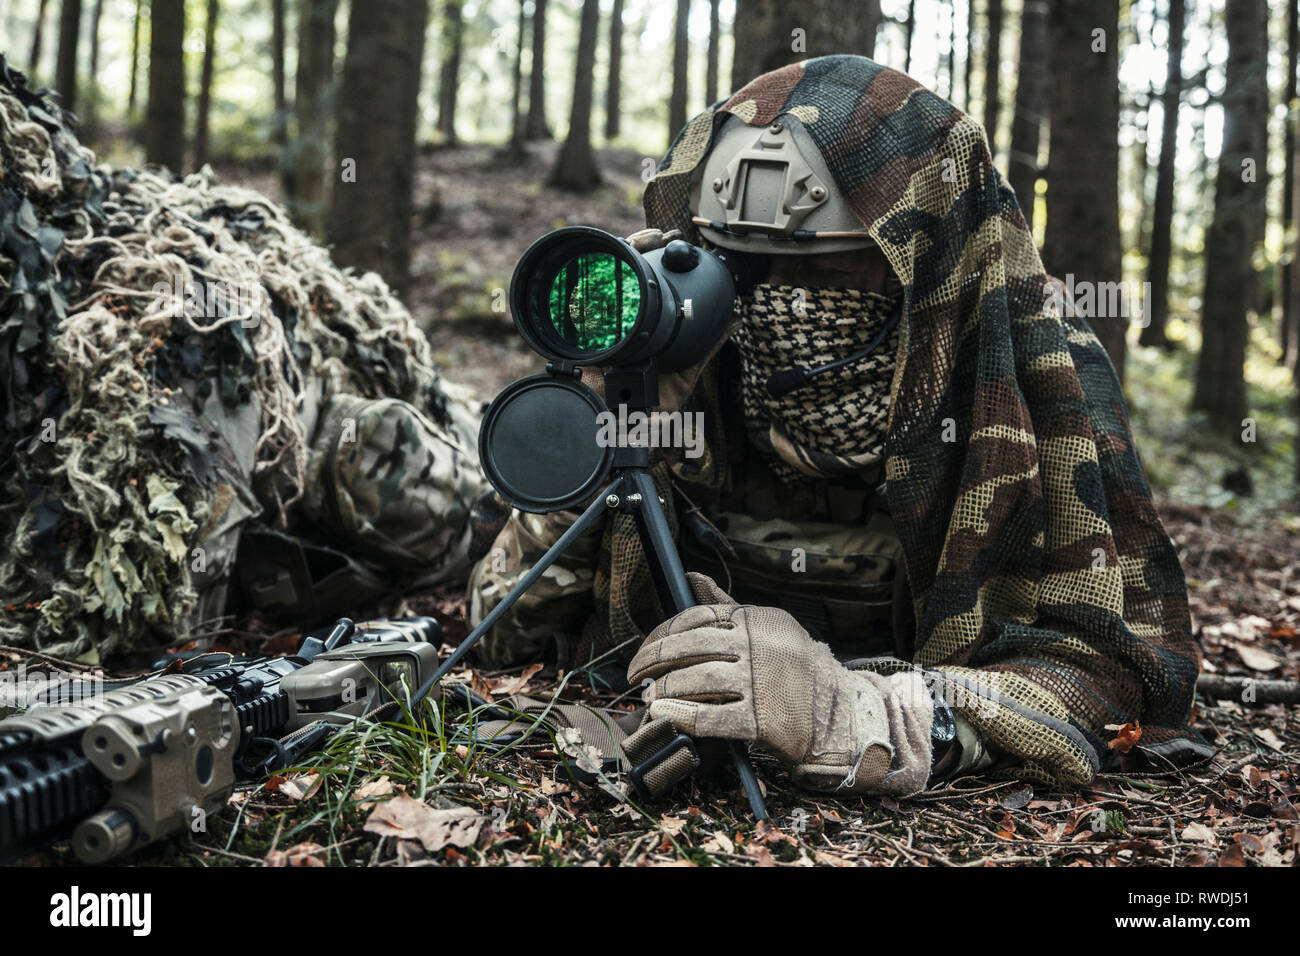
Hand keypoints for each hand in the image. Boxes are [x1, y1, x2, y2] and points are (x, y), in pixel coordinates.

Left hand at [627, 573, 932, 794]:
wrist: (840, 711)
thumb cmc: (796, 667)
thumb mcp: (768, 625)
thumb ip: (726, 606)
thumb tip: (691, 576)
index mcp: (755, 621)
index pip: (696, 618)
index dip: (663, 633)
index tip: (646, 649)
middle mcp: (756, 647)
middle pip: (690, 647)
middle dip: (653, 660)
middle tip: (634, 673)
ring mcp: (759, 683)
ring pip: (697, 680)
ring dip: (664, 688)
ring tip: (649, 695)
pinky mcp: (761, 721)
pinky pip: (711, 716)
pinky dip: (681, 714)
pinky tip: (664, 713)